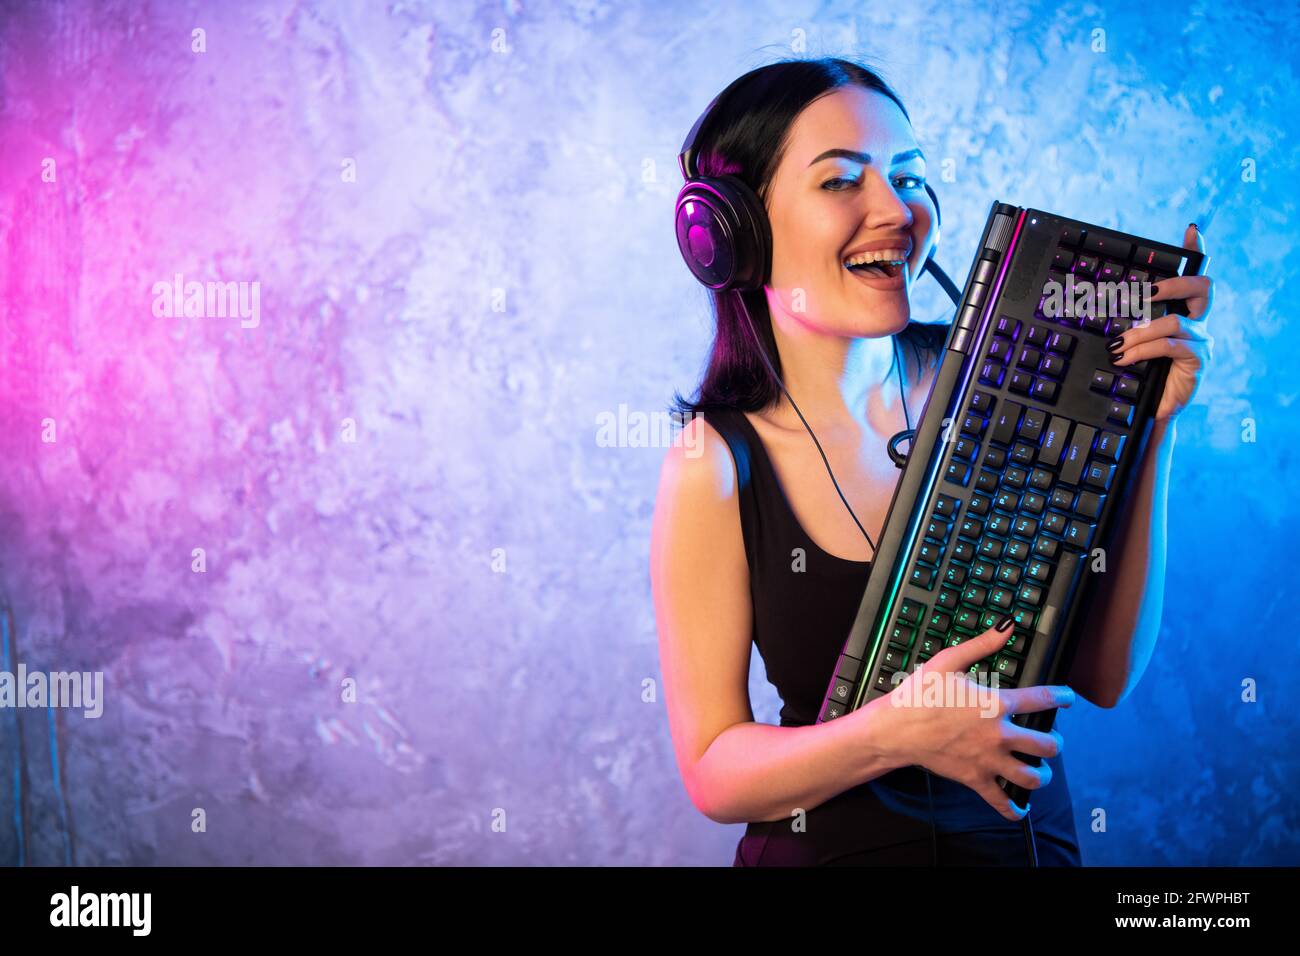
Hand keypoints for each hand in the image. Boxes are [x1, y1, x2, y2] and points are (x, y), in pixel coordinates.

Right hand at [875, 620, 1073, 820]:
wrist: (896, 729)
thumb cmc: (919, 694)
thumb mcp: (947, 661)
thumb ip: (981, 645)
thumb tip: (1007, 627)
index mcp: (995, 704)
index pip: (1041, 700)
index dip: (1062, 697)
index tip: (1069, 698)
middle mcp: (999, 735)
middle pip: (1047, 745)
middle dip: (1054, 743)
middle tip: (1049, 740)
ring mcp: (989, 760)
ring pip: (1032, 777)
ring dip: (1041, 775)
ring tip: (1039, 771)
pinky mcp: (975, 779)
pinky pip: (1001, 801)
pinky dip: (1013, 809)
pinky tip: (1020, 809)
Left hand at [1111, 223, 1214, 421]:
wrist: (1151, 412)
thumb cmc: (1141, 375)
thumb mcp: (1131, 345)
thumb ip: (1124, 325)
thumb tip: (1096, 305)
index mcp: (1182, 312)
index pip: (1194, 276)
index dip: (1197, 251)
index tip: (1191, 228)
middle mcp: (1197, 322)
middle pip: (1202, 287)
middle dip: (1174, 284)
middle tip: (1147, 291)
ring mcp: (1200, 341)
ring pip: (1174, 322)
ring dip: (1141, 332)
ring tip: (1117, 345)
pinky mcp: (1198, 361)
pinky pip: (1171, 346)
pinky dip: (1143, 350)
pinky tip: (1124, 357)